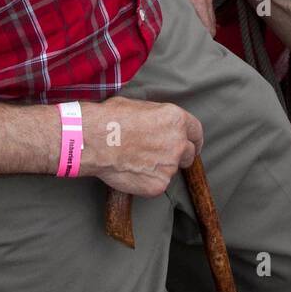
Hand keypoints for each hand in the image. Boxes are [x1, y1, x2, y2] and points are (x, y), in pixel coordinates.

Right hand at [81, 96, 201, 196]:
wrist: (93, 141)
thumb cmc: (110, 119)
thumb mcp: (139, 106)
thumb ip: (158, 118)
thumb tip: (159, 124)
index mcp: (176, 120)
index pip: (196, 132)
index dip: (193, 140)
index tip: (190, 145)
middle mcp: (178, 143)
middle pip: (188, 154)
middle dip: (178, 156)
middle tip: (159, 155)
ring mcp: (169, 166)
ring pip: (170, 170)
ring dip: (159, 168)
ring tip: (136, 161)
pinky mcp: (158, 185)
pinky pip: (157, 184)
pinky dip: (147, 181)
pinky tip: (131, 171)